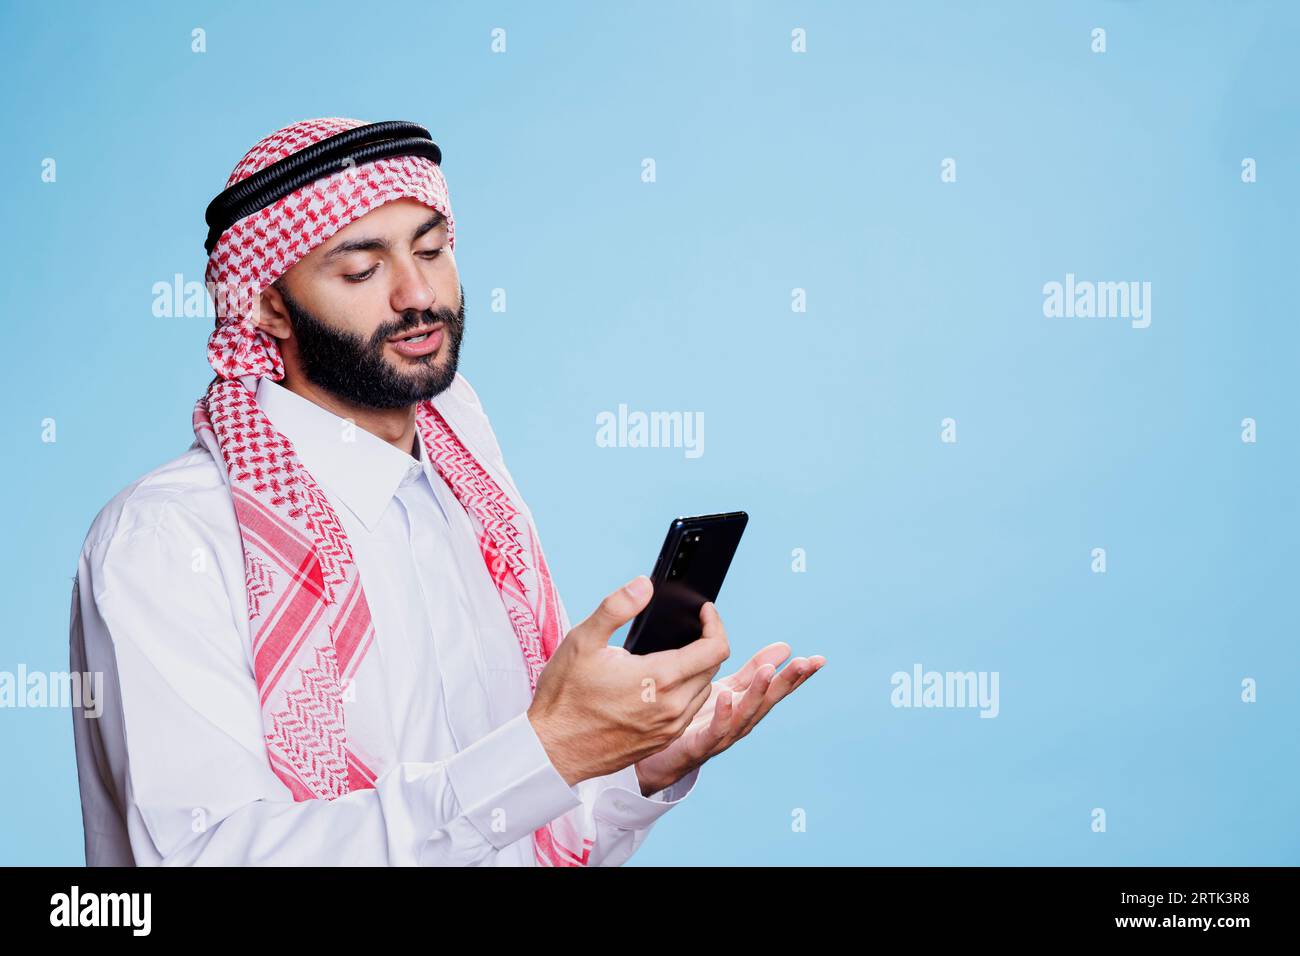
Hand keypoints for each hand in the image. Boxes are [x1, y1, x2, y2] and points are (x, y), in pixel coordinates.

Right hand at [527, 575, 728, 786]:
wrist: (553, 749)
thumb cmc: (565, 696)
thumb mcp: (583, 640)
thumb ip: (617, 607)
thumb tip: (644, 585)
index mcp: (660, 678)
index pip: (716, 649)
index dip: (716, 624)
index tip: (704, 612)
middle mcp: (672, 707)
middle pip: (713, 669)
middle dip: (707, 643)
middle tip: (688, 629)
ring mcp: (668, 729)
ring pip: (703, 692)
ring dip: (697, 671)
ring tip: (676, 654)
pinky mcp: (661, 743)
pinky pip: (688, 713)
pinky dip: (686, 694)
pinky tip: (662, 685)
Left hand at [633, 602, 824, 795]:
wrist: (666, 757)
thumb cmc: (701, 720)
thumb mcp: (728, 689)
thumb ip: (754, 671)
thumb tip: (785, 647)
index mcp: (748, 706)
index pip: (778, 688)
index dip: (798, 675)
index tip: (818, 660)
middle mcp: (742, 722)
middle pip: (768, 700)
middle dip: (788, 682)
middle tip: (805, 662)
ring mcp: (723, 735)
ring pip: (746, 714)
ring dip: (759, 693)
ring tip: (768, 671)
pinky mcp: (700, 744)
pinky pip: (714, 730)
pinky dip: (724, 714)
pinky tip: (726, 696)